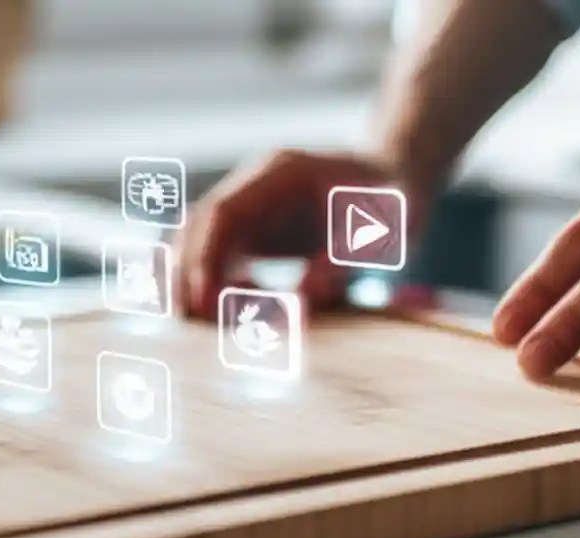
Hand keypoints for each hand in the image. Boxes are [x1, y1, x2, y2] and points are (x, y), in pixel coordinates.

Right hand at [175, 150, 421, 318]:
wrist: (395, 176)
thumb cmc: (392, 199)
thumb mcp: (383, 227)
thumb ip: (342, 260)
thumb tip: (300, 302)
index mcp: (280, 174)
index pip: (223, 213)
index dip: (205, 256)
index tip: (204, 299)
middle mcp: (254, 186)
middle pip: (197, 225)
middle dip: (185, 272)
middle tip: (184, 320)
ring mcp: (248, 206)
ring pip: (197, 240)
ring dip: (189, 279)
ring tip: (199, 322)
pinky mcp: (250, 229)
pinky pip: (215, 256)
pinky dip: (212, 284)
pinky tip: (236, 310)